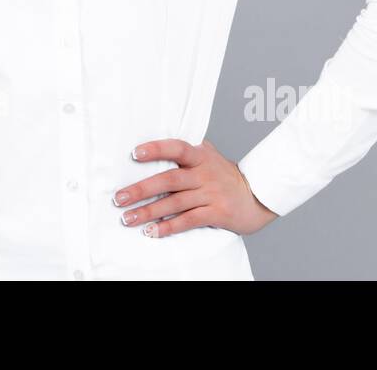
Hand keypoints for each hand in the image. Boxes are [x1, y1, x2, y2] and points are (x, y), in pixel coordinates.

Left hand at [112, 138, 278, 237]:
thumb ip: (188, 151)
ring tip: (128, 218)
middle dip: (141, 189)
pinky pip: (188, 221)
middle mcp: (205, 174)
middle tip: (119, 198)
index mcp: (201, 156)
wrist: (257, 196)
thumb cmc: (226, 176)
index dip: (156, 149)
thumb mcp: (210, 156)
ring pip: (175, 203)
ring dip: (149, 212)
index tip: (134, 154)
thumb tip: (157, 144)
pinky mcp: (217, 214)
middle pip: (169, 180)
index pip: (177, 148)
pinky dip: (169, 226)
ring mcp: (211, 194)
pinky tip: (153, 231)